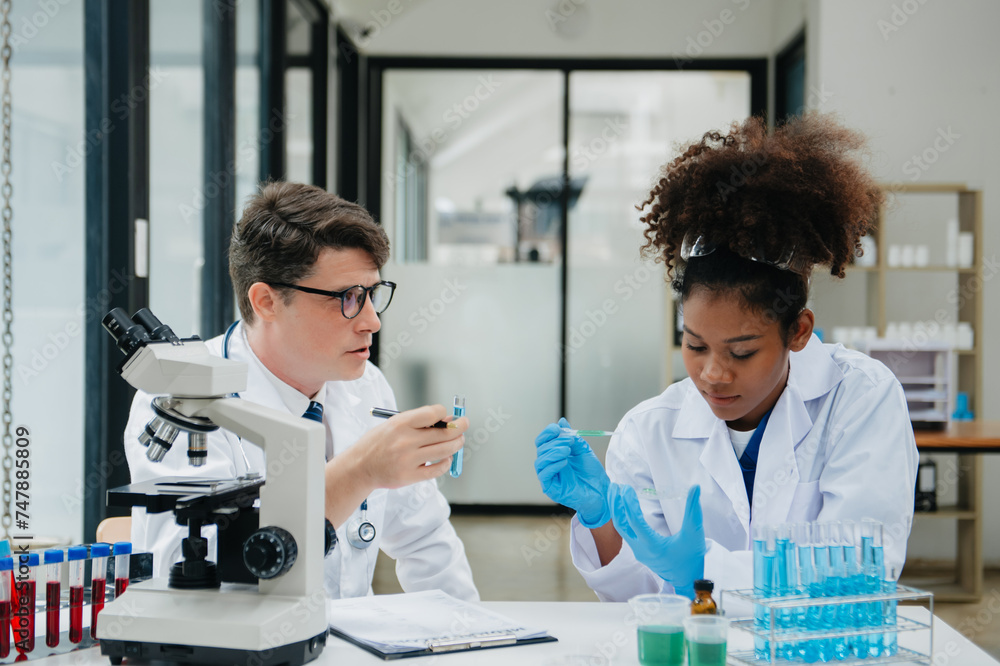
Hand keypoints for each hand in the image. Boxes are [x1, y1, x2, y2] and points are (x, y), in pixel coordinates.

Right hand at [352, 404, 467, 489]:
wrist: (359, 468)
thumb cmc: (377, 444)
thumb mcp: (392, 425)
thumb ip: (417, 423)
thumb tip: (446, 421)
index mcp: (400, 424)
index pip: (434, 413)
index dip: (445, 413)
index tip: (448, 416)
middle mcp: (406, 441)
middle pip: (444, 433)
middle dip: (459, 428)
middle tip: (464, 426)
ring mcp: (408, 460)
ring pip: (444, 450)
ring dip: (457, 444)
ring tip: (459, 441)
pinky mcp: (410, 476)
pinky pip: (437, 470)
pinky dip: (446, 463)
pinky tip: (447, 458)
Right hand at [534, 418, 610, 527]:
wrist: (602, 492)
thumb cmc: (592, 473)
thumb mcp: (582, 450)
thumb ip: (571, 437)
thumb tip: (561, 421)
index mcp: (554, 456)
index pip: (543, 442)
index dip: (547, 433)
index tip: (557, 428)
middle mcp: (549, 465)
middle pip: (541, 449)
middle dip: (554, 442)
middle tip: (569, 441)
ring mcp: (549, 477)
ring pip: (540, 461)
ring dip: (553, 452)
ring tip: (567, 450)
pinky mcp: (550, 488)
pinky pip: (544, 474)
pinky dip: (552, 465)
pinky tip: (564, 461)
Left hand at [608, 483, 705, 598]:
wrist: (689, 579)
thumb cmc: (692, 558)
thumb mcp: (695, 533)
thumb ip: (693, 510)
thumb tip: (695, 488)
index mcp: (652, 546)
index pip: (635, 521)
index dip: (628, 504)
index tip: (625, 489)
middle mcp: (641, 549)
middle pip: (621, 524)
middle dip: (616, 504)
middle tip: (615, 486)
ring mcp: (638, 551)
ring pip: (622, 528)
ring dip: (617, 510)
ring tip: (615, 492)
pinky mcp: (639, 551)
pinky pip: (626, 532)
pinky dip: (623, 517)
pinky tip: (623, 506)